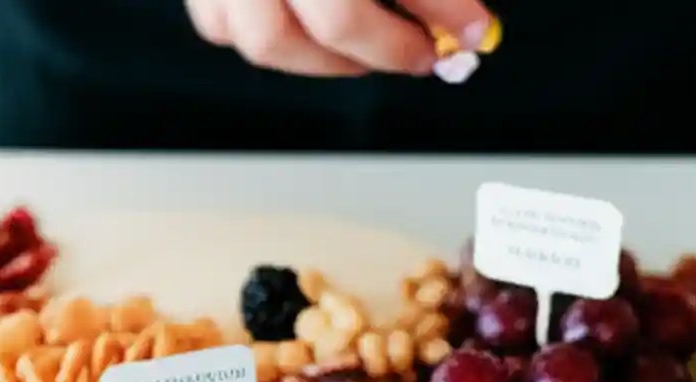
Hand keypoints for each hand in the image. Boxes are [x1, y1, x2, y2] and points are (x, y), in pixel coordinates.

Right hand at [186, 0, 496, 76]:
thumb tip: (467, 24)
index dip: (441, 10)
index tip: (475, 28)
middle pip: (330, 19)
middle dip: (386, 46)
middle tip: (423, 51)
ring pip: (266, 40)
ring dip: (326, 58)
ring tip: (367, 49)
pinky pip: (220, 25)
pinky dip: (270, 39)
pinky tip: (306, 33)